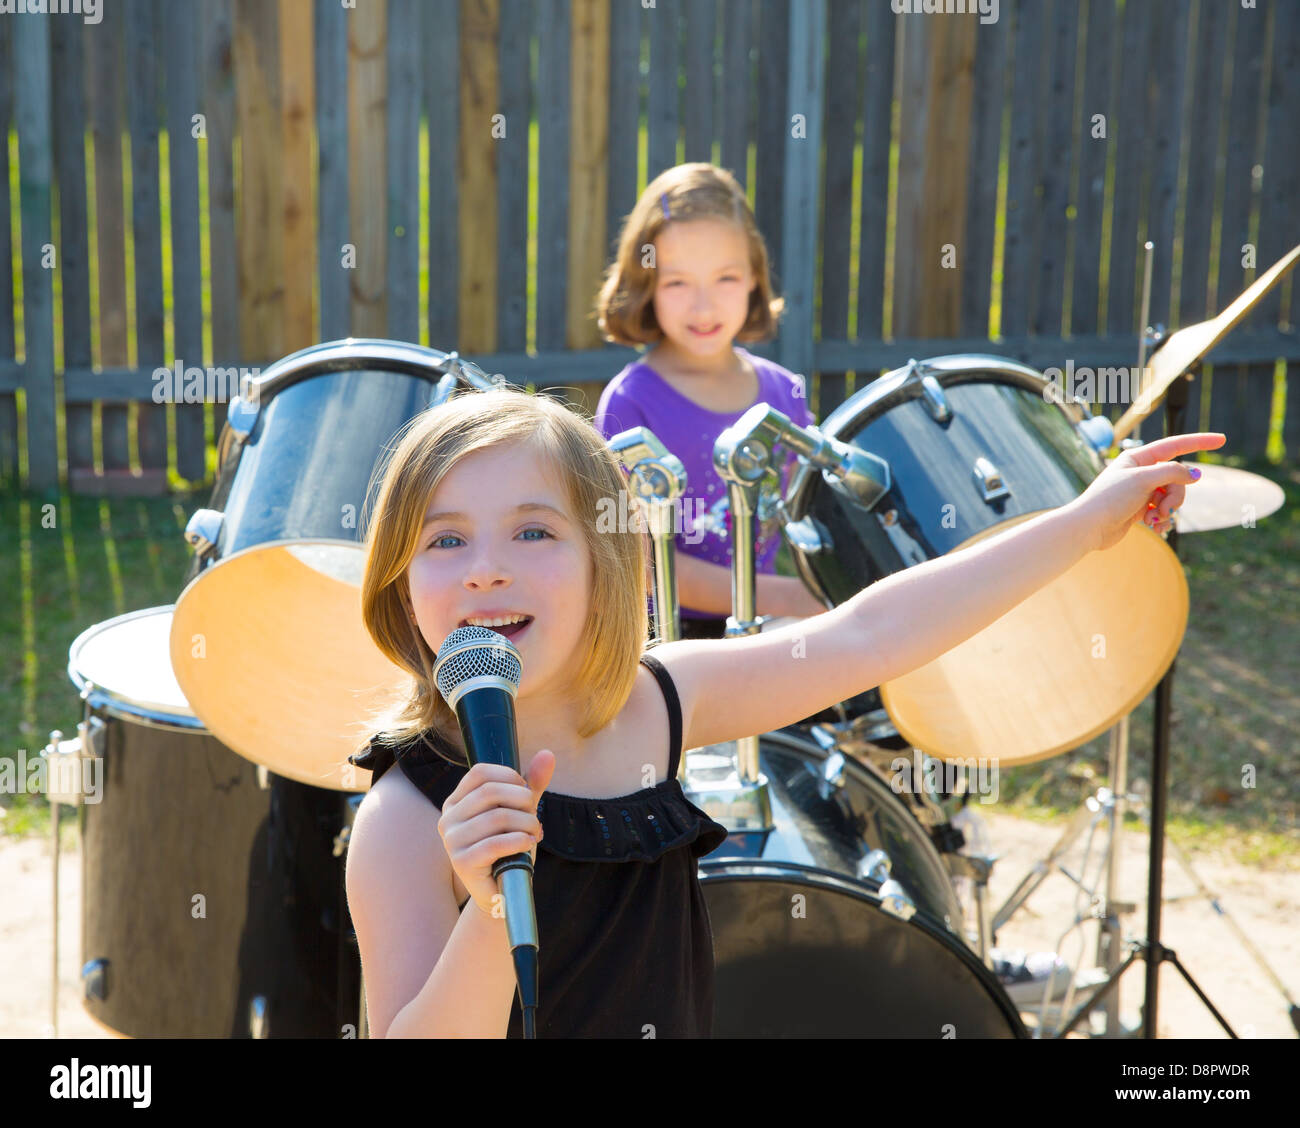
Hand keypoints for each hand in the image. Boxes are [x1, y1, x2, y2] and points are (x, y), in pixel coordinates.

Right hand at [438, 749, 554, 916]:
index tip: (526, 792)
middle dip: (522, 800)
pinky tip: (529, 843)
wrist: (501, 893)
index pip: (480, 773)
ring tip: (535, 833)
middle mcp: (448, 819)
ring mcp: (451, 842)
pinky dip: (519, 840)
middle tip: (535, 816)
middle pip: (490, 792)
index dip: (509, 777)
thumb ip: (531, 785)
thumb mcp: (520, 813)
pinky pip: (495, 843)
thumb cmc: (509, 848)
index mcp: (456, 802)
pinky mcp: (461, 863)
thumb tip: (548, 754)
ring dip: (526, 823)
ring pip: (497, 817)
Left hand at [1072, 432, 1224, 552]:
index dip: (1199, 441)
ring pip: (1172, 496)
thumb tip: (1195, 475)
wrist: (1089, 528)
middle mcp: (1140, 472)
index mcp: (1138, 458)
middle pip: (1177, 477)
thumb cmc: (1110, 499)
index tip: (1222, 439)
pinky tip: (1155, 527)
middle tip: (1162, 507)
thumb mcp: (1144, 480)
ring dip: (1168, 509)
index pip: (1175, 445)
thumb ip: (1172, 473)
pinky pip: (1163, 511)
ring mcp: (1140, 491)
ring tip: (1154, 519)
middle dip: (1175, 495)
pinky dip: (1162, 519)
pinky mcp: (1140, 509)